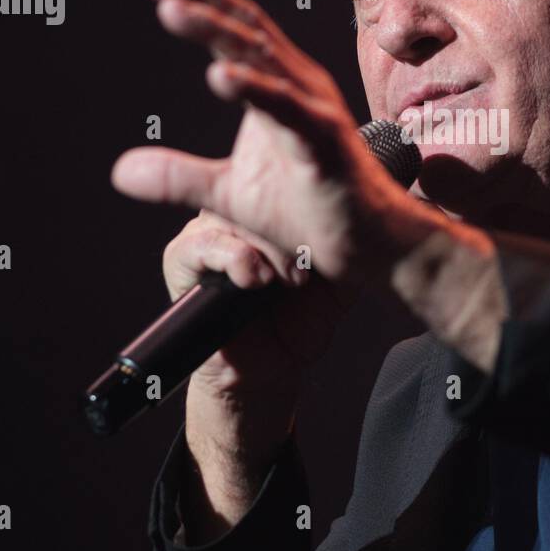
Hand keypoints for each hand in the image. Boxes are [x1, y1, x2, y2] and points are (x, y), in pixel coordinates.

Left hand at [111, 0, 424, 286]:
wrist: (366, 246)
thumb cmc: (308, 211)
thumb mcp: (227, 195)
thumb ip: (176, 177)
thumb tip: (118, 171)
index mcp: (278, 85)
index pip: (235, 28)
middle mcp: (299, 84)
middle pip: (245, 27)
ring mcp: (314, 109)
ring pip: (262, 57)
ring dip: (215, 31)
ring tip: (171, 9)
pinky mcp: (324, 141)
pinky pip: (286, 108)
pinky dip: (254, 88)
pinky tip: (219, 75)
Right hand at [163, 209, 349, 396]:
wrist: (269, 369)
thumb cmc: (300, 321)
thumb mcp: (336, 277)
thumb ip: (344, 243)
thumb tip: (367, 216)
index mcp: (273, 211)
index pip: (283, 181)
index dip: (304, 199)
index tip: (326, 225)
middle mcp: (238, 214)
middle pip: (256, 193)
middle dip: (287, 229)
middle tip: (305, 268)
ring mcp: (208, 231)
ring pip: (231, 215)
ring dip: (265, 249)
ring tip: (285, 279)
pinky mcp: (182, 256)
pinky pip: (201, 244)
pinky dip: (234, 260)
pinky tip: (254, 279)